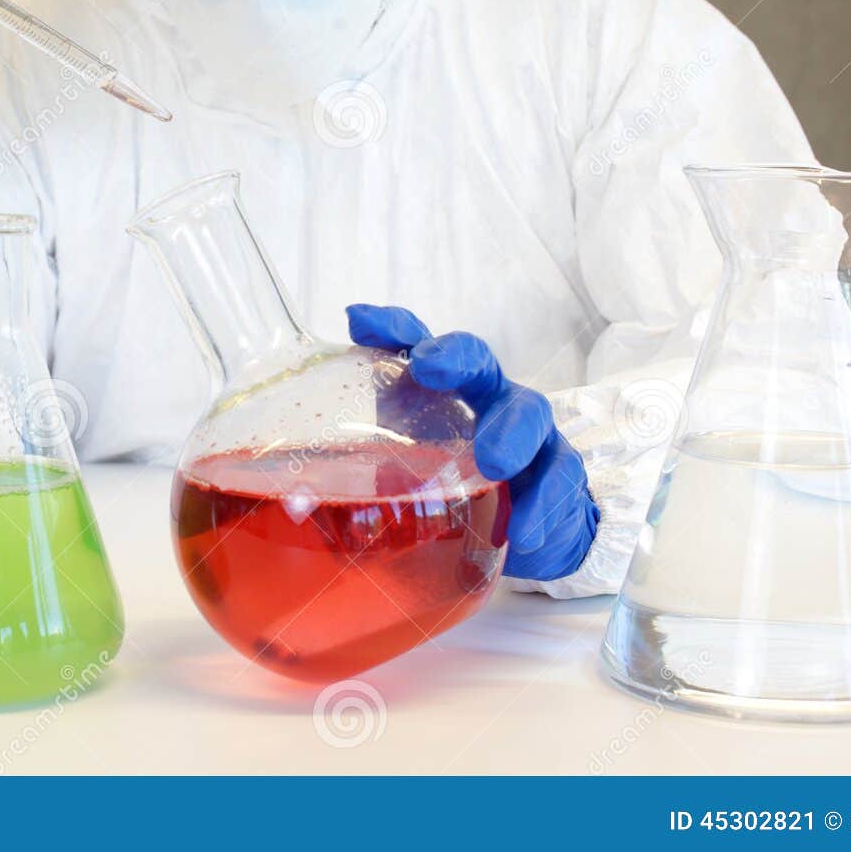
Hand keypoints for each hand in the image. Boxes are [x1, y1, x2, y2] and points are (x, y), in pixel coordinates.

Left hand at [348, 304, 598, 580]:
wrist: (528, 530)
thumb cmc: (453, 492)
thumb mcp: (404, 480)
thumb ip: (362, 482)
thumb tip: (292, 510)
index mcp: (440, 393)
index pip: (414, 343)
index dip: (389, 326)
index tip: (356, 320)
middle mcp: (484, 398)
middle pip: (474, 359)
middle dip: (452, 356)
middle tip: (430, 368)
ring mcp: (527, 431)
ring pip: (527, 412)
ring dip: (508, 434)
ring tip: (495, 464)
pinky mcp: (558, 470)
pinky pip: (557, 477)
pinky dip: (541, 504)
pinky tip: (524, 532)